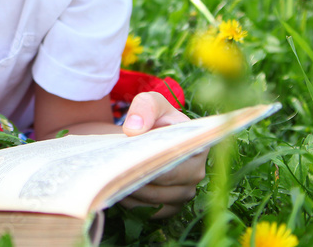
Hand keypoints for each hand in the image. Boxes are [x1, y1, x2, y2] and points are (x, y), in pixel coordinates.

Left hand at [118, 92, 207, 217]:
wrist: (142, 137)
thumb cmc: (151, 117)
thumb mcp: (149, 102)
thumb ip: (145, 107)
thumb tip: (134, 130)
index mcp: (199, 146)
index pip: (177, 159)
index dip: (155, 159)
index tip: (134, 154)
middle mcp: (196, 173)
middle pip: (166, 182)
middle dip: (140, 175)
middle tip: (116, 167)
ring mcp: (184, 192)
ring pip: (156, 198)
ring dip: (133, 189)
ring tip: (114, 175)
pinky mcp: (171, 207)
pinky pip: (150, 211)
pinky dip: (132, 202)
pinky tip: (118, 188)